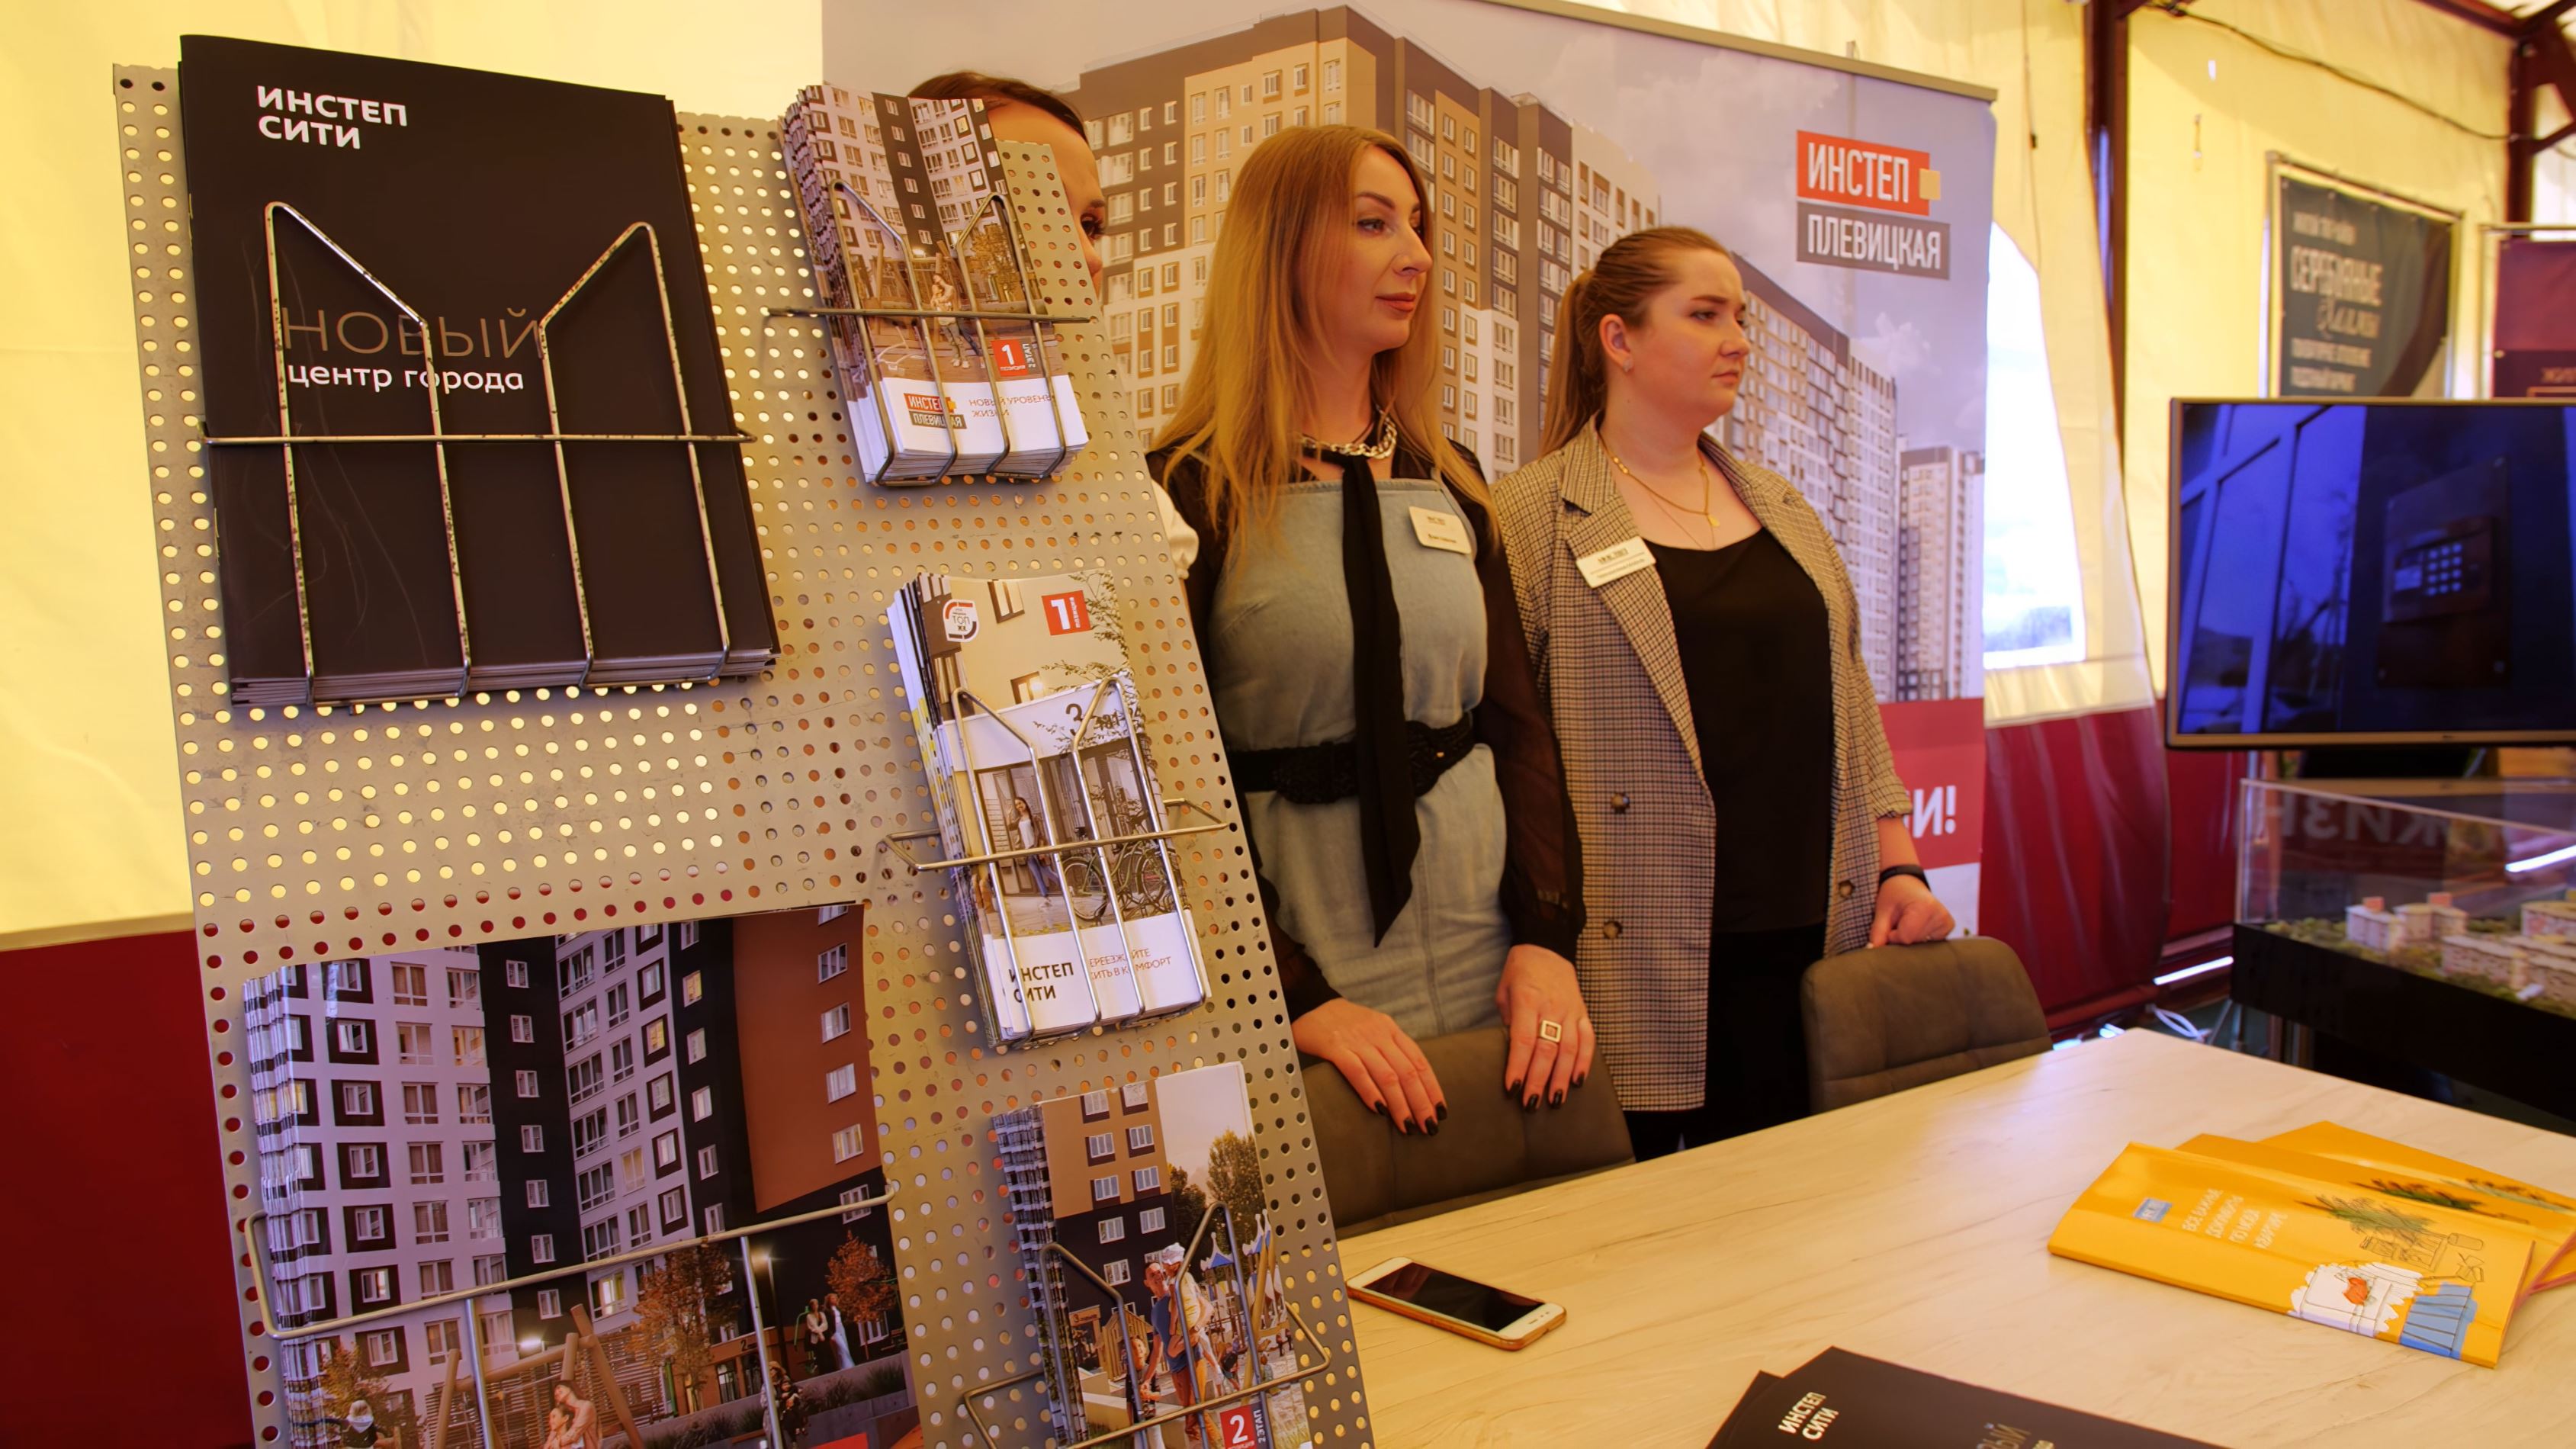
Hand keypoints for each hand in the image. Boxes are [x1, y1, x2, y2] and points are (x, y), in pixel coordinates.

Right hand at [1292, 998, 1444, 1133]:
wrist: (1309, 1004)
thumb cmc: (1344, 1024)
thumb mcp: (1374, 1030)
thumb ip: (1390, 1051)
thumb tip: (1411, 1086)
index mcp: (1390, 1029)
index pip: (1419, 1061)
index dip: (1432, 1088)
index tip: (1440, 1111)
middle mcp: (1378, 1034)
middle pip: (1407, 1072)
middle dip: (1420, 1102)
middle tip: (1429, 1127)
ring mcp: (1357, 1040)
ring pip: (1387, 1076)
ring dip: (1400, 1104)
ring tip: (1407, 1126)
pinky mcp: (1335, 1047)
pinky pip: (1357, 1072)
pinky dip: (1371, 1092)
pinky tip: (1379, 1110)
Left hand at [1495, 943, 1593, 1108]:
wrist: (1546, 948)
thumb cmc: (1520, 972)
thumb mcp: (1504, 992)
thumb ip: (1508, 1022)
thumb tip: (1513, 1053)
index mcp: (1527, 1000)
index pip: (1523, 1040)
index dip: (1518, 1067)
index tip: (1512, 1088)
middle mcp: (1552, 1008)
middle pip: (1547, 1050)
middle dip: (1539, 1080)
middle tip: (1531, 1103)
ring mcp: (1570, 1011)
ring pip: (1570, 1049)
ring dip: (1562, 1077)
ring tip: (1555, 1100)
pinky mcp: (1582, 1013)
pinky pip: (1587, 1040)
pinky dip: (1585, 1062)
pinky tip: (1578, 1080)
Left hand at [1869, 873, 1955, 946]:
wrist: (1907, 884)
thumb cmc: (1894, 895)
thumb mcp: (1882, 910)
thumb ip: (1878, 932)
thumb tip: (1873, 951)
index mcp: (1924, 907)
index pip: (1906, 938)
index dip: (1893, 936)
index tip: (1890, 926)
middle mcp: (1940, 915)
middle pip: (1915, 942)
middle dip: (1902, 937)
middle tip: (1899, 922)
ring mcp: (1947, 921)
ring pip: (1922, 945)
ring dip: (1911, 938)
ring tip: (1908, 921)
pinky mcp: (1948, 926)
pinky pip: (1931, 943)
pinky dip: (1920, 937)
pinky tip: (1918, 925)